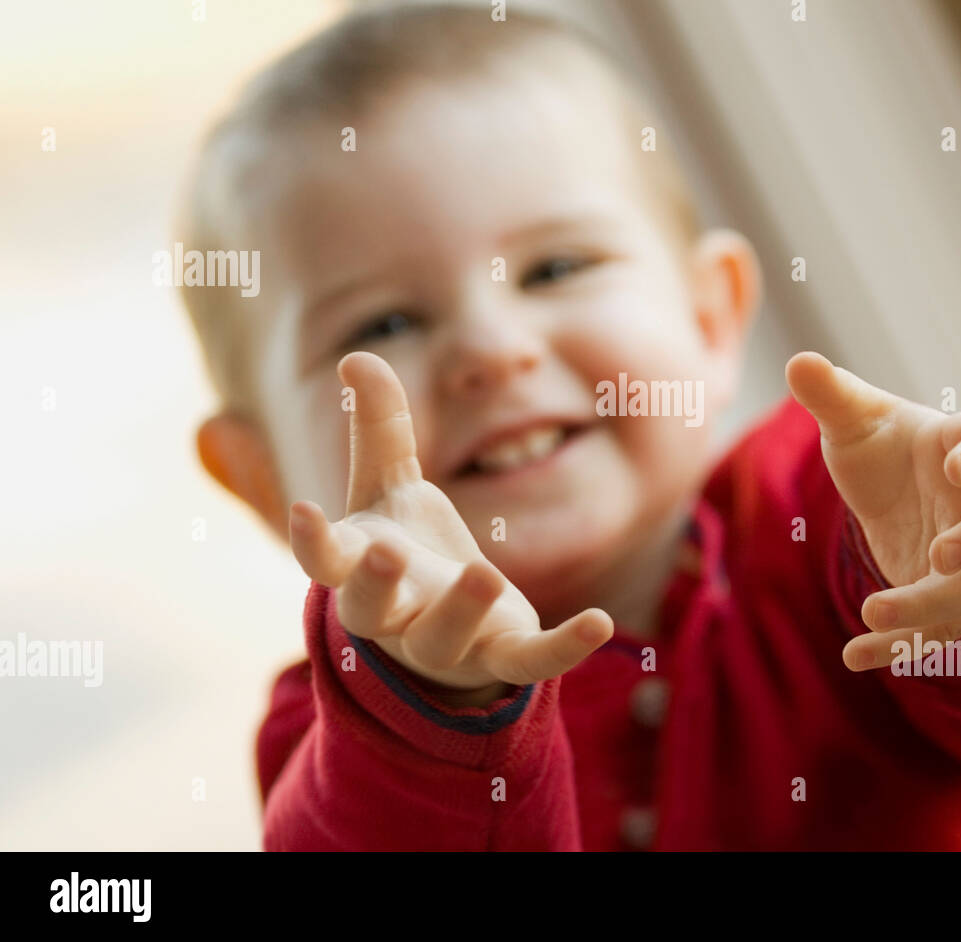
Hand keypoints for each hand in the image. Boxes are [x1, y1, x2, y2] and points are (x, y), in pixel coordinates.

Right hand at [288, 352, 613, 702]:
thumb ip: (379, 429)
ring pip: (444, 638)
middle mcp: (396, 614)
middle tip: (386, 553)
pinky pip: (530, 661)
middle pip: (373, 611)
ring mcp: (448, 643)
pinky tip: (602, 622)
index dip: (313, 540)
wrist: (449, 629)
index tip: (302, 510)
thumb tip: (358, 355)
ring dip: (461, 609)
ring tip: (485, 572)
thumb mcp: (392, 488)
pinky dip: (566, 646)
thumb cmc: (408, 549)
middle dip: (376, 586)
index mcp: (362, 568)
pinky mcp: (500, 656)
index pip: (327, 561)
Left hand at [785, 351, 960, 671]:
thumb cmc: (883, 448)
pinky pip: (939, 627)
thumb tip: (797, 360)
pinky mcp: (952, 596)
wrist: (892, 495)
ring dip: (931, 604)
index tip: (956, 465)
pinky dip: (901, 644)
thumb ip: (831, 394)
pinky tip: (854, 656)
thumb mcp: (852, 421)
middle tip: (943, 556)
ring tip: (873, 611)